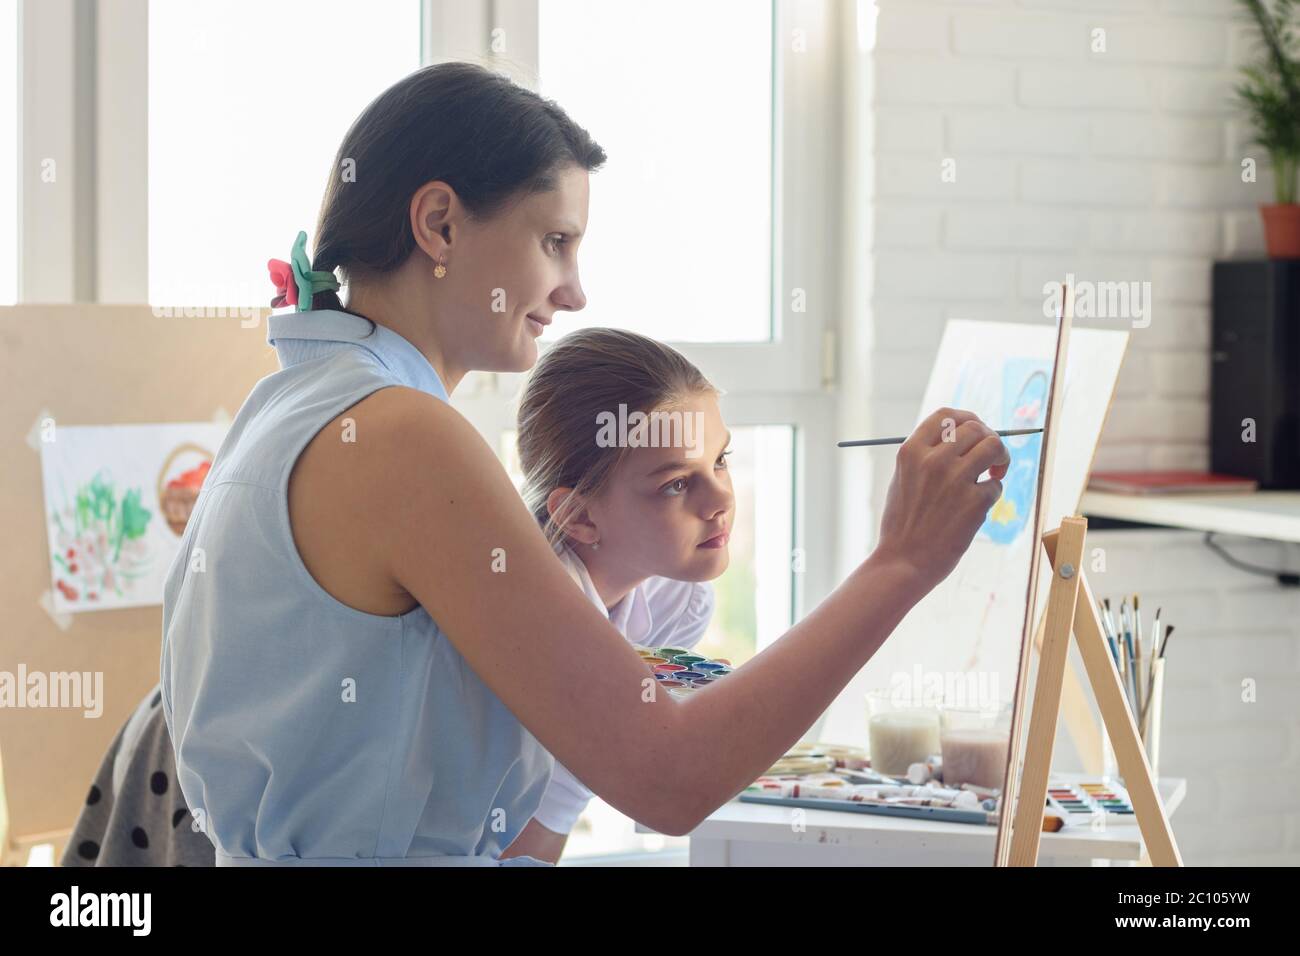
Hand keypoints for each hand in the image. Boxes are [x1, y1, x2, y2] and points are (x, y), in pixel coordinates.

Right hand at [874, 407, 1010, 590]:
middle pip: (976, 428)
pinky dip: (992, 493)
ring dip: (1001, 458)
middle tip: (991, 457)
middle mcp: (933, 460)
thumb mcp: (902, 479)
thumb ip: (926, 456)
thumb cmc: (903, 523)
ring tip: (995, 473)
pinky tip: (978, 507)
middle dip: (989, 438)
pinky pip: (996, 485)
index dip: (967, 418)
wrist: (903, 561)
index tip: (976, 429)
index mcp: (911, 451)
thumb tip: (961, 437)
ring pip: (994, 447)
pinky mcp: (975, 502)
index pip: (946, 415)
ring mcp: (955, 480)